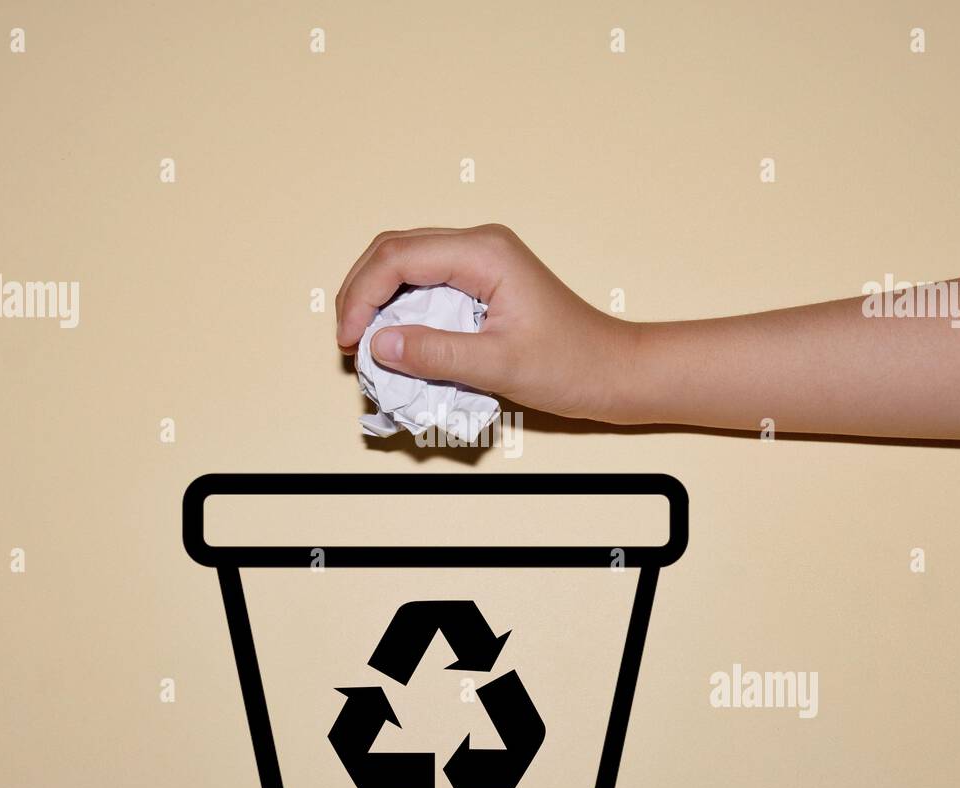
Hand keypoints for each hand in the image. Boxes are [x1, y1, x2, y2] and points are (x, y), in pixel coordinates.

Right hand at [335, 224, 640, 421]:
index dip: (361, 296)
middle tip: (346, 339)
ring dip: (377, 298)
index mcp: (484, 252)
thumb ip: (435, 354)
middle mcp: (480, 245)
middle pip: (394, 250)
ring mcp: (481, 259)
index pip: (398, 258)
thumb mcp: (497, 365)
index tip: (349, 340)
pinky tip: (394, 338)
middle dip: (360, 292)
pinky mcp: (481, 279)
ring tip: (363, 341)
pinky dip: (400, 307)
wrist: (613, 370)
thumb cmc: (570, 365)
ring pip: (406, 263)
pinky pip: (426, 282)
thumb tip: (378, 345)